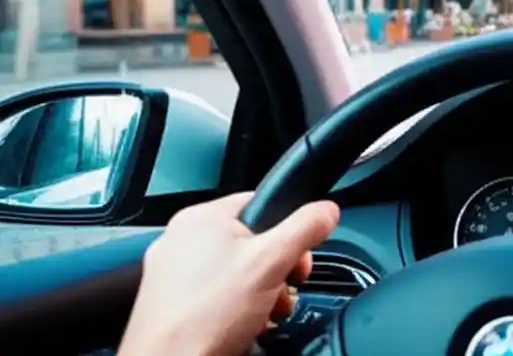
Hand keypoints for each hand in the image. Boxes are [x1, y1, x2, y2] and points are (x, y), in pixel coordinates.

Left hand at [119, 192, 339, 355]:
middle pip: (251, 240)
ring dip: (259, 292)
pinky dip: (234, 307)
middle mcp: (181, 239)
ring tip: (261, 313)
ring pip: (235, 270)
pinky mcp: (170, 302)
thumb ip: (305, 228)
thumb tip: (325, 210)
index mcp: (201, 217)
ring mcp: (171, 272)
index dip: (289, 229)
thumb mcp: (271, 263)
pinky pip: (216, 293)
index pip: (261, 203)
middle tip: (282, 289)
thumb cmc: (204, 318)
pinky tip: (241, 324)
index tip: (298, 256)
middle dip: (276, 269)